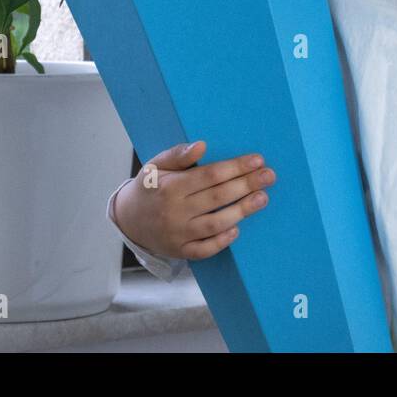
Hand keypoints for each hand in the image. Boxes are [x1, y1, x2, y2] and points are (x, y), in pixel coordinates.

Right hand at [112, 140, 275, 260]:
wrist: (127, 219)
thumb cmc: (149, 187)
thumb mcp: (155, 165)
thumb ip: (177, 155)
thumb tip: (201, 145)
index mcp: (170, 186)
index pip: (210, 175)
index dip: (236, 167)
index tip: (258, 160)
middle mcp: (174, 211)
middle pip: (217, 197)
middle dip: (247, 185)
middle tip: (270, 176)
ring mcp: (177, 234)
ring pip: (214, 224)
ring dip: (241, 211)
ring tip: (263, 198)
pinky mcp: (179, 251)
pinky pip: (203, 250)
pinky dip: (221, 241)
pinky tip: (237, 228)